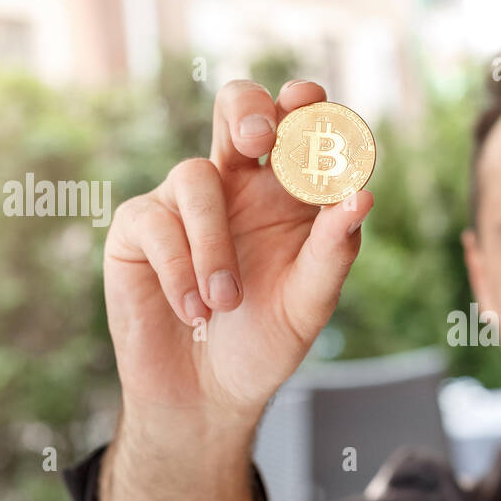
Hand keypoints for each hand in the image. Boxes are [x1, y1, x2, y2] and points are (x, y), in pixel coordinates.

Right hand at [103, 79, 372, 431]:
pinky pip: (156, 220)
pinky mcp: (139, 228)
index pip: (300, 130)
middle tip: (259, 134)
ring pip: (197, 176)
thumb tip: (361, 196)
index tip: (311, 104)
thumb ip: (334, 250)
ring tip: (224, 302)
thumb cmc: (265, 343)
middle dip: (248, 108)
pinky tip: (193, 310)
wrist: (207, 396)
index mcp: (289, 193)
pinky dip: (179, 266)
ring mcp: (185, 203)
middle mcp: (238, 186)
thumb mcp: (309, 302)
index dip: (305, 106)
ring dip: (214, 242)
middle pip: (237, 109)